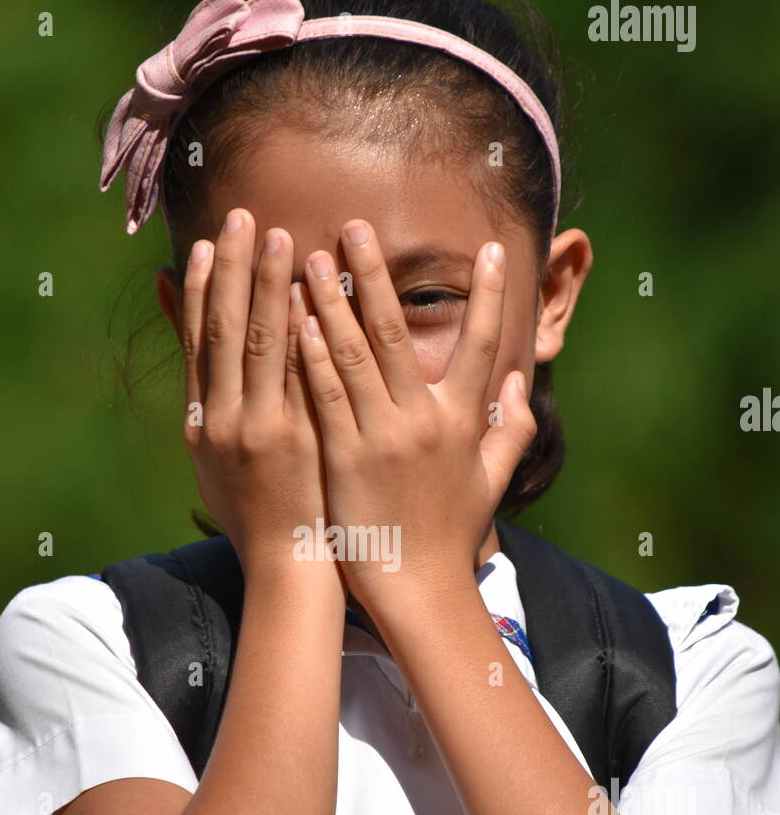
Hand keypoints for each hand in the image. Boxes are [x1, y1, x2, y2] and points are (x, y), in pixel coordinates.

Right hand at [179, 208, 336, 582]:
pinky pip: (299, 376)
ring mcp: (260, 430)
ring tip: (282, 238)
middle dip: (235, 272)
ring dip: (269, 289)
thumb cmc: (256, 510)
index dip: (204, 290)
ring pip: (262, 346)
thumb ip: (206, 400)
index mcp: (201, 421)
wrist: (286, 565)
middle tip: (245, 218)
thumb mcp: (213, 458)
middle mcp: (223, 420)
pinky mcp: (298, 442)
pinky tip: (310, 297)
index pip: (198, 342)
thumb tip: (200, 367)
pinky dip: (300, 335)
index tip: (211, 243)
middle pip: (225, 331)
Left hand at [296, 221, 536, 605]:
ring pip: (353, 353)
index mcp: (463, 421)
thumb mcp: (491, 481)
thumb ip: (513, 430)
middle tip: (355, 225)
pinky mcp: (344, 457)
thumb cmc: (451, 537)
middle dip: (376, 273)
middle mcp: (424, 420)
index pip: (481, 343)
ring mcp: (381, 437)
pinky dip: (310, 353)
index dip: (488, 295)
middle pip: (396, 331)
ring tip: (308, 255)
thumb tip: (521, 384)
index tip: (490, 249)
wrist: (416, 590)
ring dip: (331, 300)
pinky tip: (293, 317)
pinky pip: (323, 394)